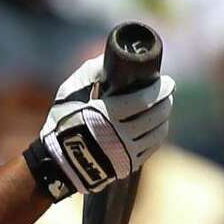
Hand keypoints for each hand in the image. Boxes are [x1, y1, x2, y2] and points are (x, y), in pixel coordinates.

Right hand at [28, 56, 174, 200]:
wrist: (56, 163)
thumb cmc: (62, 123)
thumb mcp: (70, 92)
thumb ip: (90, 72)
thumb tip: (108, 57)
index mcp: (108, 114)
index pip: (144, 99)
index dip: (159, 88)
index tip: (166, 80)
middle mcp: (120, 135)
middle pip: (155, 115)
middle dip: (165, 101)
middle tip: (167, 91)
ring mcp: (126, 153)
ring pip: (157, 133)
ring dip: (164, 118)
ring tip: (164, 107)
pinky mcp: (127, 166)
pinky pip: (150, 149)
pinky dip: (157, 136)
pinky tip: (157, 127)